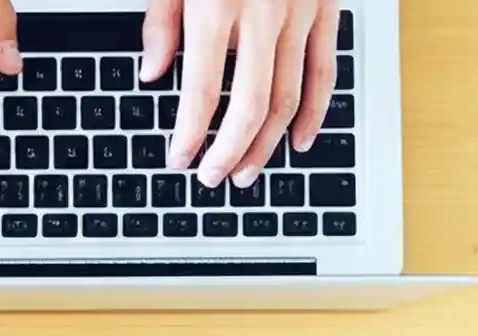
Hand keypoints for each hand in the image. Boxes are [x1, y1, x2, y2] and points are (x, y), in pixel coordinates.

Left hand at [142, 0, 340, 187]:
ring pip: (288, 98)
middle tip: (212, 176)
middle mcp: (262, 13)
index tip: (180, 159)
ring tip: (245, 172)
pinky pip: (324, 72)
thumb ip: (161, 21)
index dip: (191, 134)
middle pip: (250, 105)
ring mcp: (300, 13)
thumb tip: (150, 73)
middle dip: (230, 152)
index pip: (202, 90)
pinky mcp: (327, 9)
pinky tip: (298, 141)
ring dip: (266, 145)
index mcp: (216, 6)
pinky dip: (314, 114)